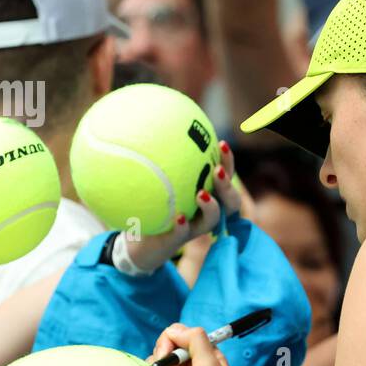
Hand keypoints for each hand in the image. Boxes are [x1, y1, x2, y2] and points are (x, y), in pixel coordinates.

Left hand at [119, 139, 239, 272]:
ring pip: (212, 220)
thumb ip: (156, 160)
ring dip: (211, 206)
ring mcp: (191, 229)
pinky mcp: (174, 243)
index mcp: (205, 197)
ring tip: (203, 193)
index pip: (224, 179)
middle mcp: (204, 213)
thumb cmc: (148, 206)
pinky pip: (181, 235)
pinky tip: (178, 217)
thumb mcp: (153, 181)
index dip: (228, 163)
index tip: (221, 144)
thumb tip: (143, 122)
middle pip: (230, 202)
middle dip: (228, 185)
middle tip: (218, 170)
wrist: (136, 239)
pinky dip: (181, 227)